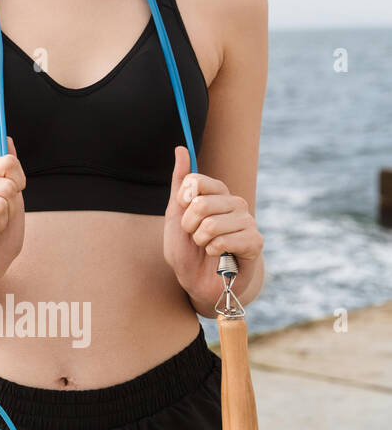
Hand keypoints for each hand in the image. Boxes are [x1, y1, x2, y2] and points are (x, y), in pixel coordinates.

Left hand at [163, 146, 263, 309]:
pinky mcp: (255, 242)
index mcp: (217, 193)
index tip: (183, 211)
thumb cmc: (187, 248)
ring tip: (206, 246)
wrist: (198, 281)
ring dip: (200, 240)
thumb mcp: (175, 214)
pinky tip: (218, 256)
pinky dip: (213, 251)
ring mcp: (248, 221)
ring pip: (212, 225)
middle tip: (194, 235)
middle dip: (188, 225)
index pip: (197, 181)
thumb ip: (179, 182)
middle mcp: (235, 203)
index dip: (183, 199)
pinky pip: (226, 241)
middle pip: (201, 204)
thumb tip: (181, 148)